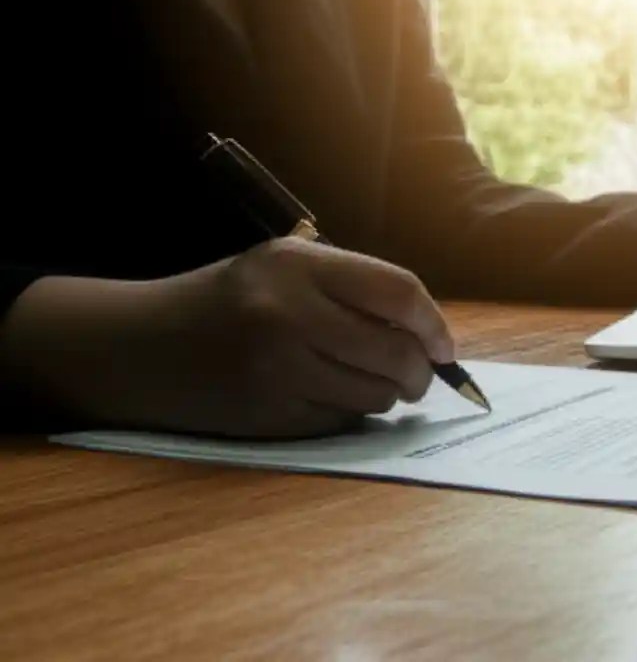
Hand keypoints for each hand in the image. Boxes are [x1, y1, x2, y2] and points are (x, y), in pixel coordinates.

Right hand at [0, 238, 451, 438]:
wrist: (143, 347)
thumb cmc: (230, 302)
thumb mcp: (284, 268)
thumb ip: (354, 290)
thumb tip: (432, 336)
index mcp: (296, 265)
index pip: (399, 293)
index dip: (435, 325)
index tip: (444, 347)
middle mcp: (287, 314)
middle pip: (396, 352)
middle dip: (421, 371)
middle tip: (420, 377)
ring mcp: (277, 369)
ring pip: (377, 394)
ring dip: (388, 395)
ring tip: (370, 383)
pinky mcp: (269, 416)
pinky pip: (343, 421)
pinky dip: (350, 413)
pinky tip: (326, 396)